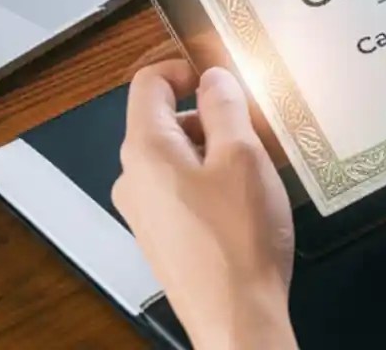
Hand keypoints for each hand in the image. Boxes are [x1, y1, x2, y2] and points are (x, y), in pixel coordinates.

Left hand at [112, 60, 296, 349]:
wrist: (235, 317)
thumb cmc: (239, 239)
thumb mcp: (242, 156)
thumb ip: (224, 106)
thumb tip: (212, 77)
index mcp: (145, 150)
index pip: (147, 83)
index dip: (182, 69)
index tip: (217, 77)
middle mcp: (132, 178)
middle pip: (162, 122)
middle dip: (206, 116)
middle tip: (250, 129)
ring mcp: (143, 211)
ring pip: (174, 158)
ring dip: (211, 151)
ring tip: (252, 171)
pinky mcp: (161, 237)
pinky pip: (178, 190)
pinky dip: (207, 182)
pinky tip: (241, 204)